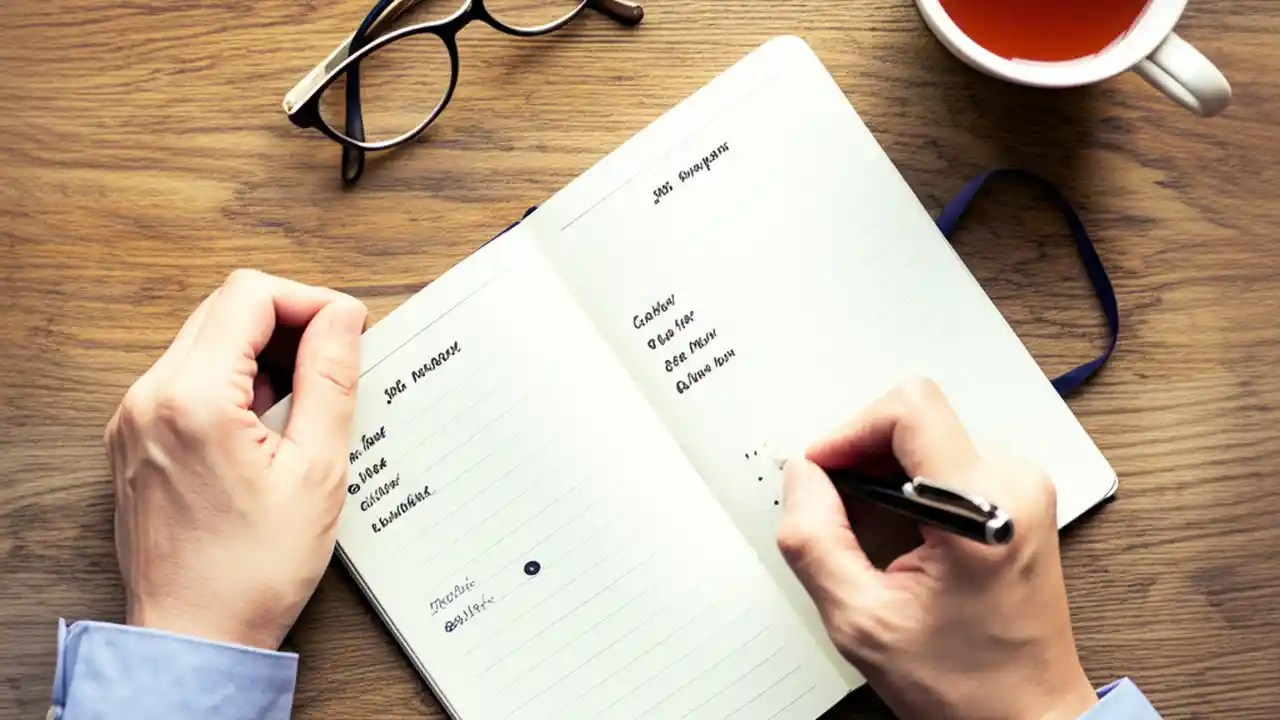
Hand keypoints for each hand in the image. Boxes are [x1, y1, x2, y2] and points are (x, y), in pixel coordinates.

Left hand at [105, 269, 367, 649]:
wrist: (194, 635)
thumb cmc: (252, 570)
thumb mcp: (317, 470)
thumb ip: (330, 379)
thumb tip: (342, 318)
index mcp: (192, 399)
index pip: (250, 295)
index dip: (311, 300)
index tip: (349, 330)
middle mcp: (149, 398)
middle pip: (224, 309)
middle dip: (289, 320)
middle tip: (336, 360)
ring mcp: (133, 417)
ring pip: (205, 339)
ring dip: (262, 350)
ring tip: (306, 399)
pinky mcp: (134, 437)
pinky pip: (187, 377)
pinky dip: (233, 379)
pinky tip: (269, 421)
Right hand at [777, 379, 1095, 719]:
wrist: (1026, 716)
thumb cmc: (966, 684)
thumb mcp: (862, 621)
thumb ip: (815, 540)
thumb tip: (801, 478)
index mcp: (984, 508)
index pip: (910, 408)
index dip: (849, 431)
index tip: (823, 471)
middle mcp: (1014, 484)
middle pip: (914, 418)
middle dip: (860, 457)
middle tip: (838, 511)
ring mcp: (1022, 487)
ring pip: (926, 436)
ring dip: (882, 474)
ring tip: (873, 532)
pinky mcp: (1017, 497)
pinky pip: (945, 459)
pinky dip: (906, 484)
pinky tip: (898, 533)